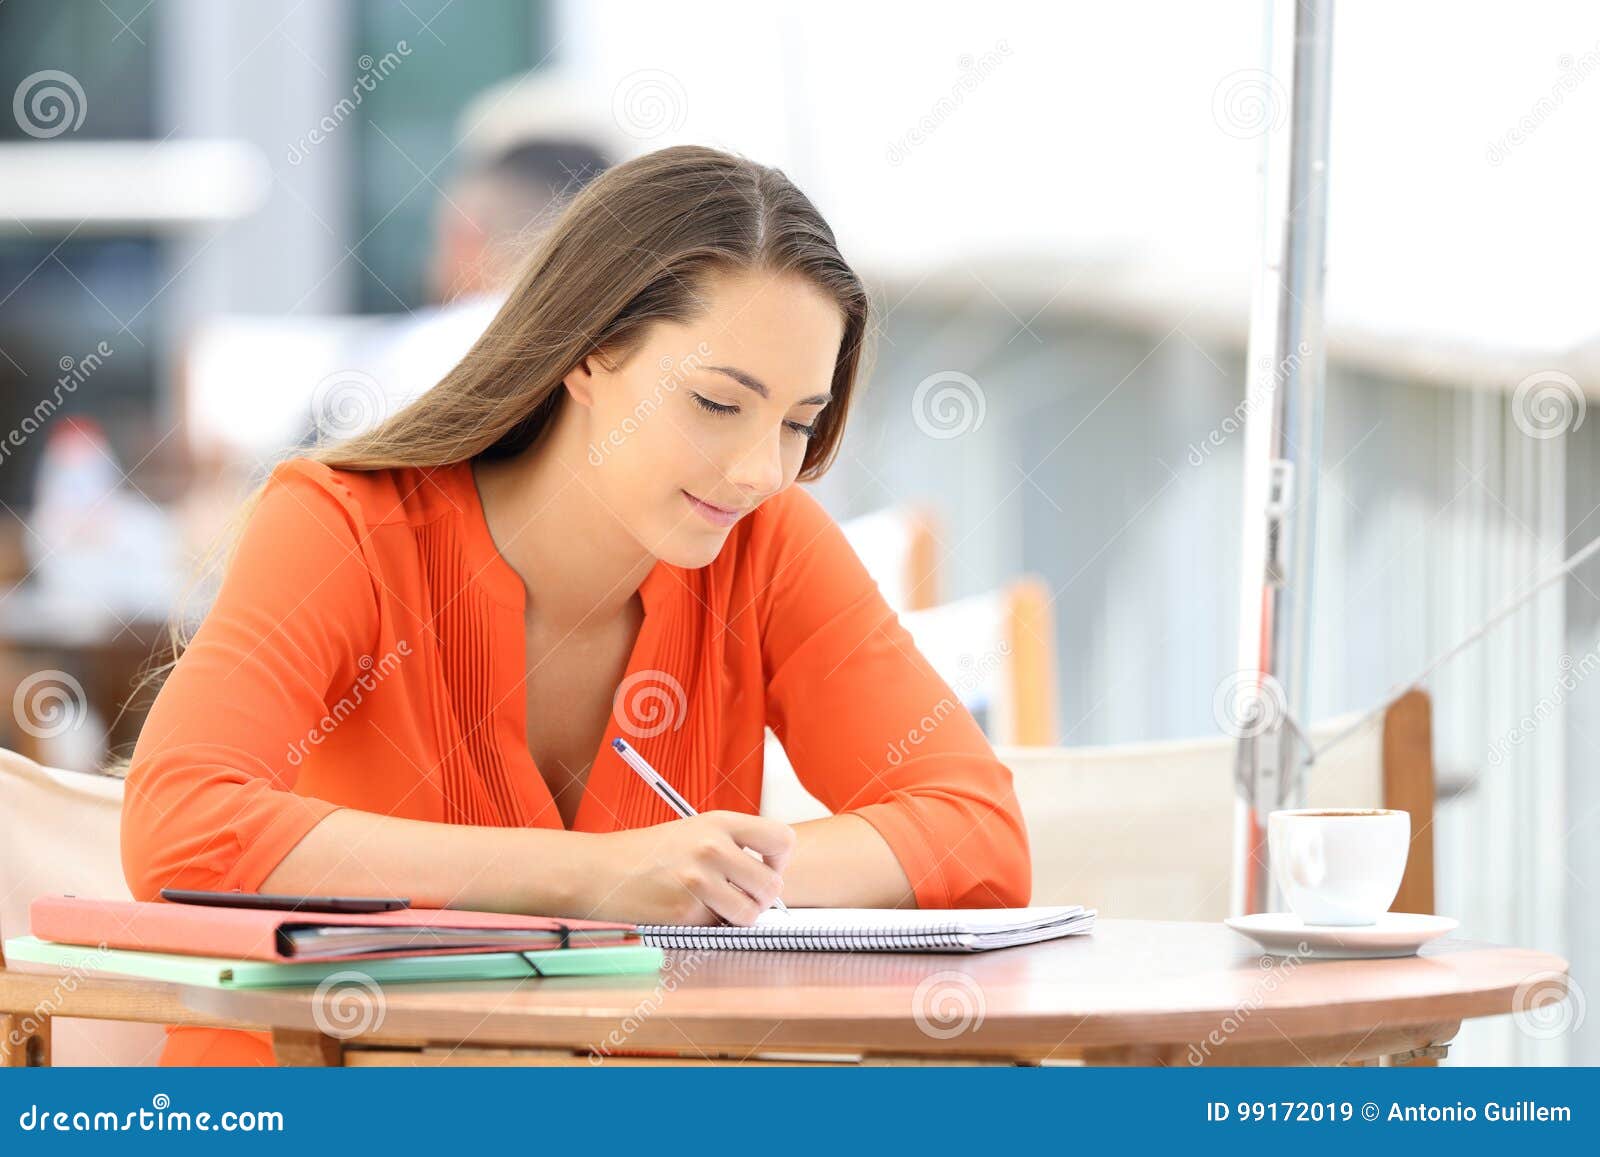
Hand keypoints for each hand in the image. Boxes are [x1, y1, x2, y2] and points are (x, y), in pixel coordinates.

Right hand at [575, 811, 795, 925]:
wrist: (598, 870)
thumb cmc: (647, 853)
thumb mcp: (693, 831)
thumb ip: (732, 847)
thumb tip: (773, 880)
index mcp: (718, 822)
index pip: (782, 838)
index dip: (780, 860)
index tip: (765, 867)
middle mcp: (712, 848)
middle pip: (772, 884)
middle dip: (761, 898)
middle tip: (740, 896)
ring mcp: (698, 881)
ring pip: (750, 913)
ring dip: (738, 916)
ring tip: (714, 905)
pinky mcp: (685, 912)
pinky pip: (717, 927)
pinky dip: (707, 924)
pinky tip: (684, 909)